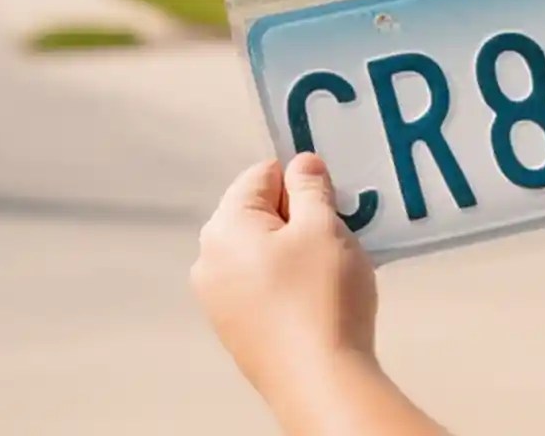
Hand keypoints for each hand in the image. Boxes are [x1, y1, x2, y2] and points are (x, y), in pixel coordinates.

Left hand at [191, 154, 377, 398]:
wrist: (319, 379)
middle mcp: (208, 259)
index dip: (301, 180)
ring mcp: (217, 299)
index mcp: (225, 226)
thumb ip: (311, 187)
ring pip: (261, 252)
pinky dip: (287, 283)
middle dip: (298, 218)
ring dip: (295, 252)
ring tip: (330, 273)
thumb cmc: (322, 295)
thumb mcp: (324, 227)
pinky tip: (316, 302)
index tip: (332, 202)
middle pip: (257, 214)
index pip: (261, 175)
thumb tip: (301, 163)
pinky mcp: (234, 329)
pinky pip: (261, 286)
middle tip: (337, 238)